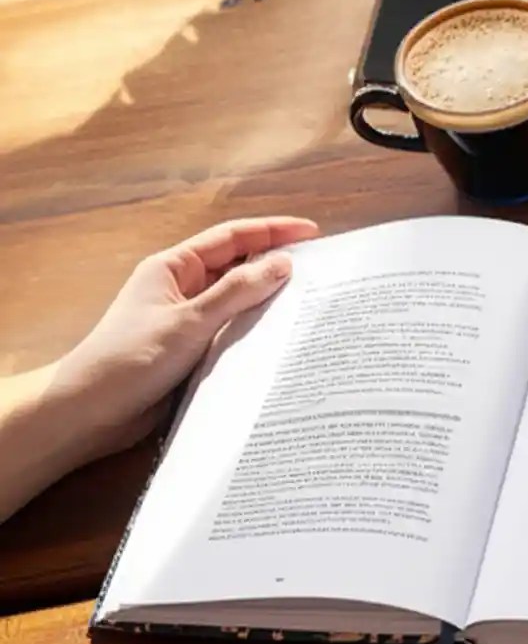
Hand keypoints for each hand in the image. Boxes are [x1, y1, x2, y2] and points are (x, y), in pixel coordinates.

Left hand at [51, 216, 319, 460]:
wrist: (91, 411)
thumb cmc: (131, 358)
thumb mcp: (190, 321)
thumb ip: (237, 291)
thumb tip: (283, 263)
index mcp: (173, 267)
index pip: (231, 238)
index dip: (272, 231)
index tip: (313, 232)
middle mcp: (182, 288)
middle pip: (237, 266)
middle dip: (275, 263)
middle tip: (321, 270)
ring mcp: (187, 320)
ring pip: (237, 300)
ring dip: (268, 299)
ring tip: (311, 302)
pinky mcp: (192, 350)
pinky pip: (232, 331)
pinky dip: (256, 329)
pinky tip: (283, 337)